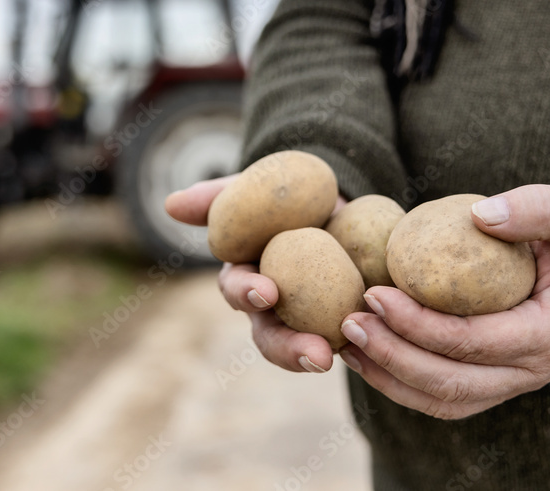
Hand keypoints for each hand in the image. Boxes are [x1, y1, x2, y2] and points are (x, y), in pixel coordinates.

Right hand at [165, 177, 345, 373]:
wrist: (336, 199)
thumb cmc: (281, 195)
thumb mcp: (252, 189)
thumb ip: (216, 198)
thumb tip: (170, 203)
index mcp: (247, 277)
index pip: (239, 292)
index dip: (248, 294)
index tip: (267, 290)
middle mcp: (275, 307)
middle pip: (272, 336)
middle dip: (289, 349)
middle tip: (315, 354)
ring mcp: (309, 318)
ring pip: (308, 347)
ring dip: (317, 356)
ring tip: (336, 359)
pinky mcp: (346, 319)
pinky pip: (353, 338)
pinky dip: (363, 342)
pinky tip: (378, 342)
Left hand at [339, 184, 549, 418]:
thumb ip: (536, 208)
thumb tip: (481, 215)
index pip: (474, 342)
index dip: (419, 324)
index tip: (375, 294)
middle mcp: (533, 371)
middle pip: (451, 382)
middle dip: (392, 356)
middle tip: (350, 320)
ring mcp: (512, 383)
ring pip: (442, 399)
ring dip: (388, 377)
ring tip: (346, 343)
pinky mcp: (493, 383)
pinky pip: (442, 396)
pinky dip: (399, 383)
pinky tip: (364, 354)